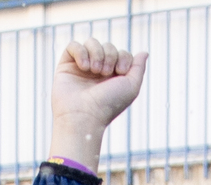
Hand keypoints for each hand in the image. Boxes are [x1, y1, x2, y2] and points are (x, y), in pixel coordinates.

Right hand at [47, 39, 145, 166]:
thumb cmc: (108, 105)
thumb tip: (144, 52)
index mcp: (114, 76)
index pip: (121, 53)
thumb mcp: (131, 87)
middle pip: (108, 46)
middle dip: (110, 55)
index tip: (120, 71)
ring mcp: (82, 67)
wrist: (84, 115)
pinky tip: (83, 67)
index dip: (123, 57)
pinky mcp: (66, 65)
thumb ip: (138, 68)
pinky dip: (80, 52)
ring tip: (94, 70)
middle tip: (105, 73)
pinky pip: (73, 45)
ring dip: (96, 53)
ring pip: (91, 42)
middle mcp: (98, 70)